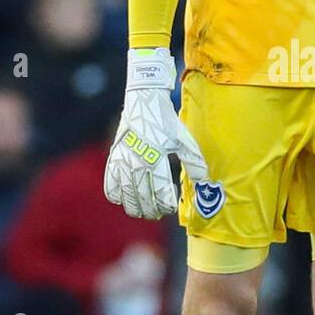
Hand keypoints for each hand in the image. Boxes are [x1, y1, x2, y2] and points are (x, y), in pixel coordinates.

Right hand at [104, 48, 209, 218]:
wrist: (143, 101)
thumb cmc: (166, 121)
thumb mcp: (184, 140)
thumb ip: (194, 162)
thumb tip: (204, 181)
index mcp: (155, 160)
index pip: (161, 194)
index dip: (167, 204)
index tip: (171, 206)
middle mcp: (136, 163)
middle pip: (142, 199)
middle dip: (152, 210)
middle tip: (159, 213)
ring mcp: (122, 162)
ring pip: (126, 196)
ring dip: (135, 207)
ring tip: (144, 211)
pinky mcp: (114, 158)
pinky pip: (110, 185)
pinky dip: (116, 195)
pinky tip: (124, 199)